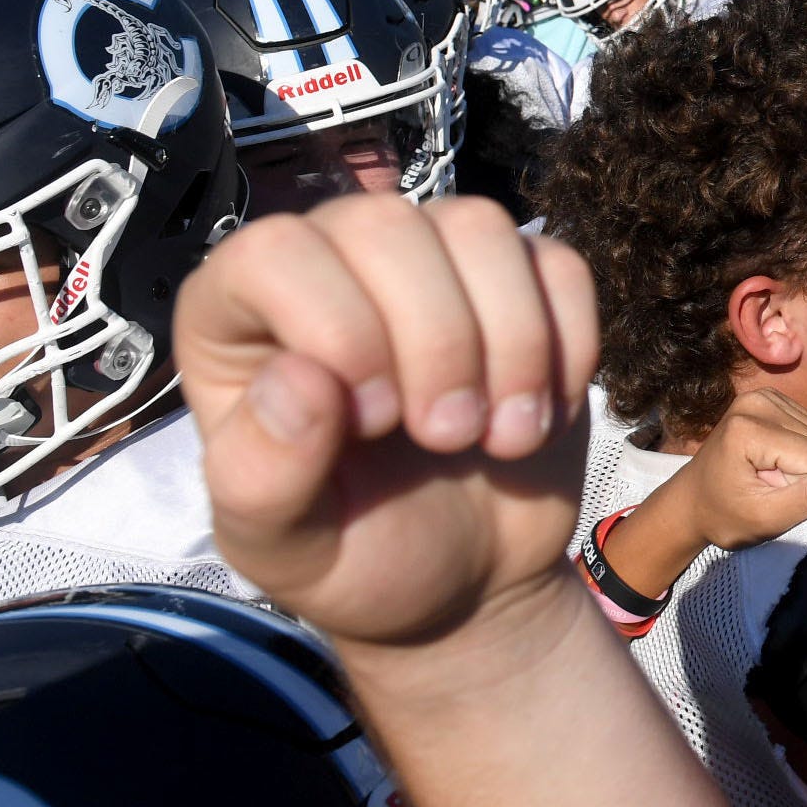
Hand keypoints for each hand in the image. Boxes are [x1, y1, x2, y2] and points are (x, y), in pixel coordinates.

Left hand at [176, 194, 596, 650]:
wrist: (465, 582)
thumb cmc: (357, 556)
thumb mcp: (283, 547)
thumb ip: (262, 476)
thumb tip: (298, 379)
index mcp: (240, 317)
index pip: (274, 252)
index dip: (336, 326)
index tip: (373, 421)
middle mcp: (330, 264)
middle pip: (387, 225)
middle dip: (437, 342)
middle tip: (446, 437)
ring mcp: (432, 263)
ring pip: (478, 228)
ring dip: (511, 344)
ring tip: (501, 436)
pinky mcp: (521, 281)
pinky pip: (558, 264)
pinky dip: (566, 345)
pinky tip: (541, 412)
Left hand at [669, 389, 806, 552]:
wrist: (692, 503)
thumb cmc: (725, 517)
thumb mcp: (768, 520)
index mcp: (748, 428)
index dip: (801, 486)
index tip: (767, 494)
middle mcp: (756, 401)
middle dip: (803, 472)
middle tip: (768, 486)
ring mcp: (762, 396)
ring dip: (803, 461)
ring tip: (767, 475)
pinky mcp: (770, 397)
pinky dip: (800, 448)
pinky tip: (772, 460)